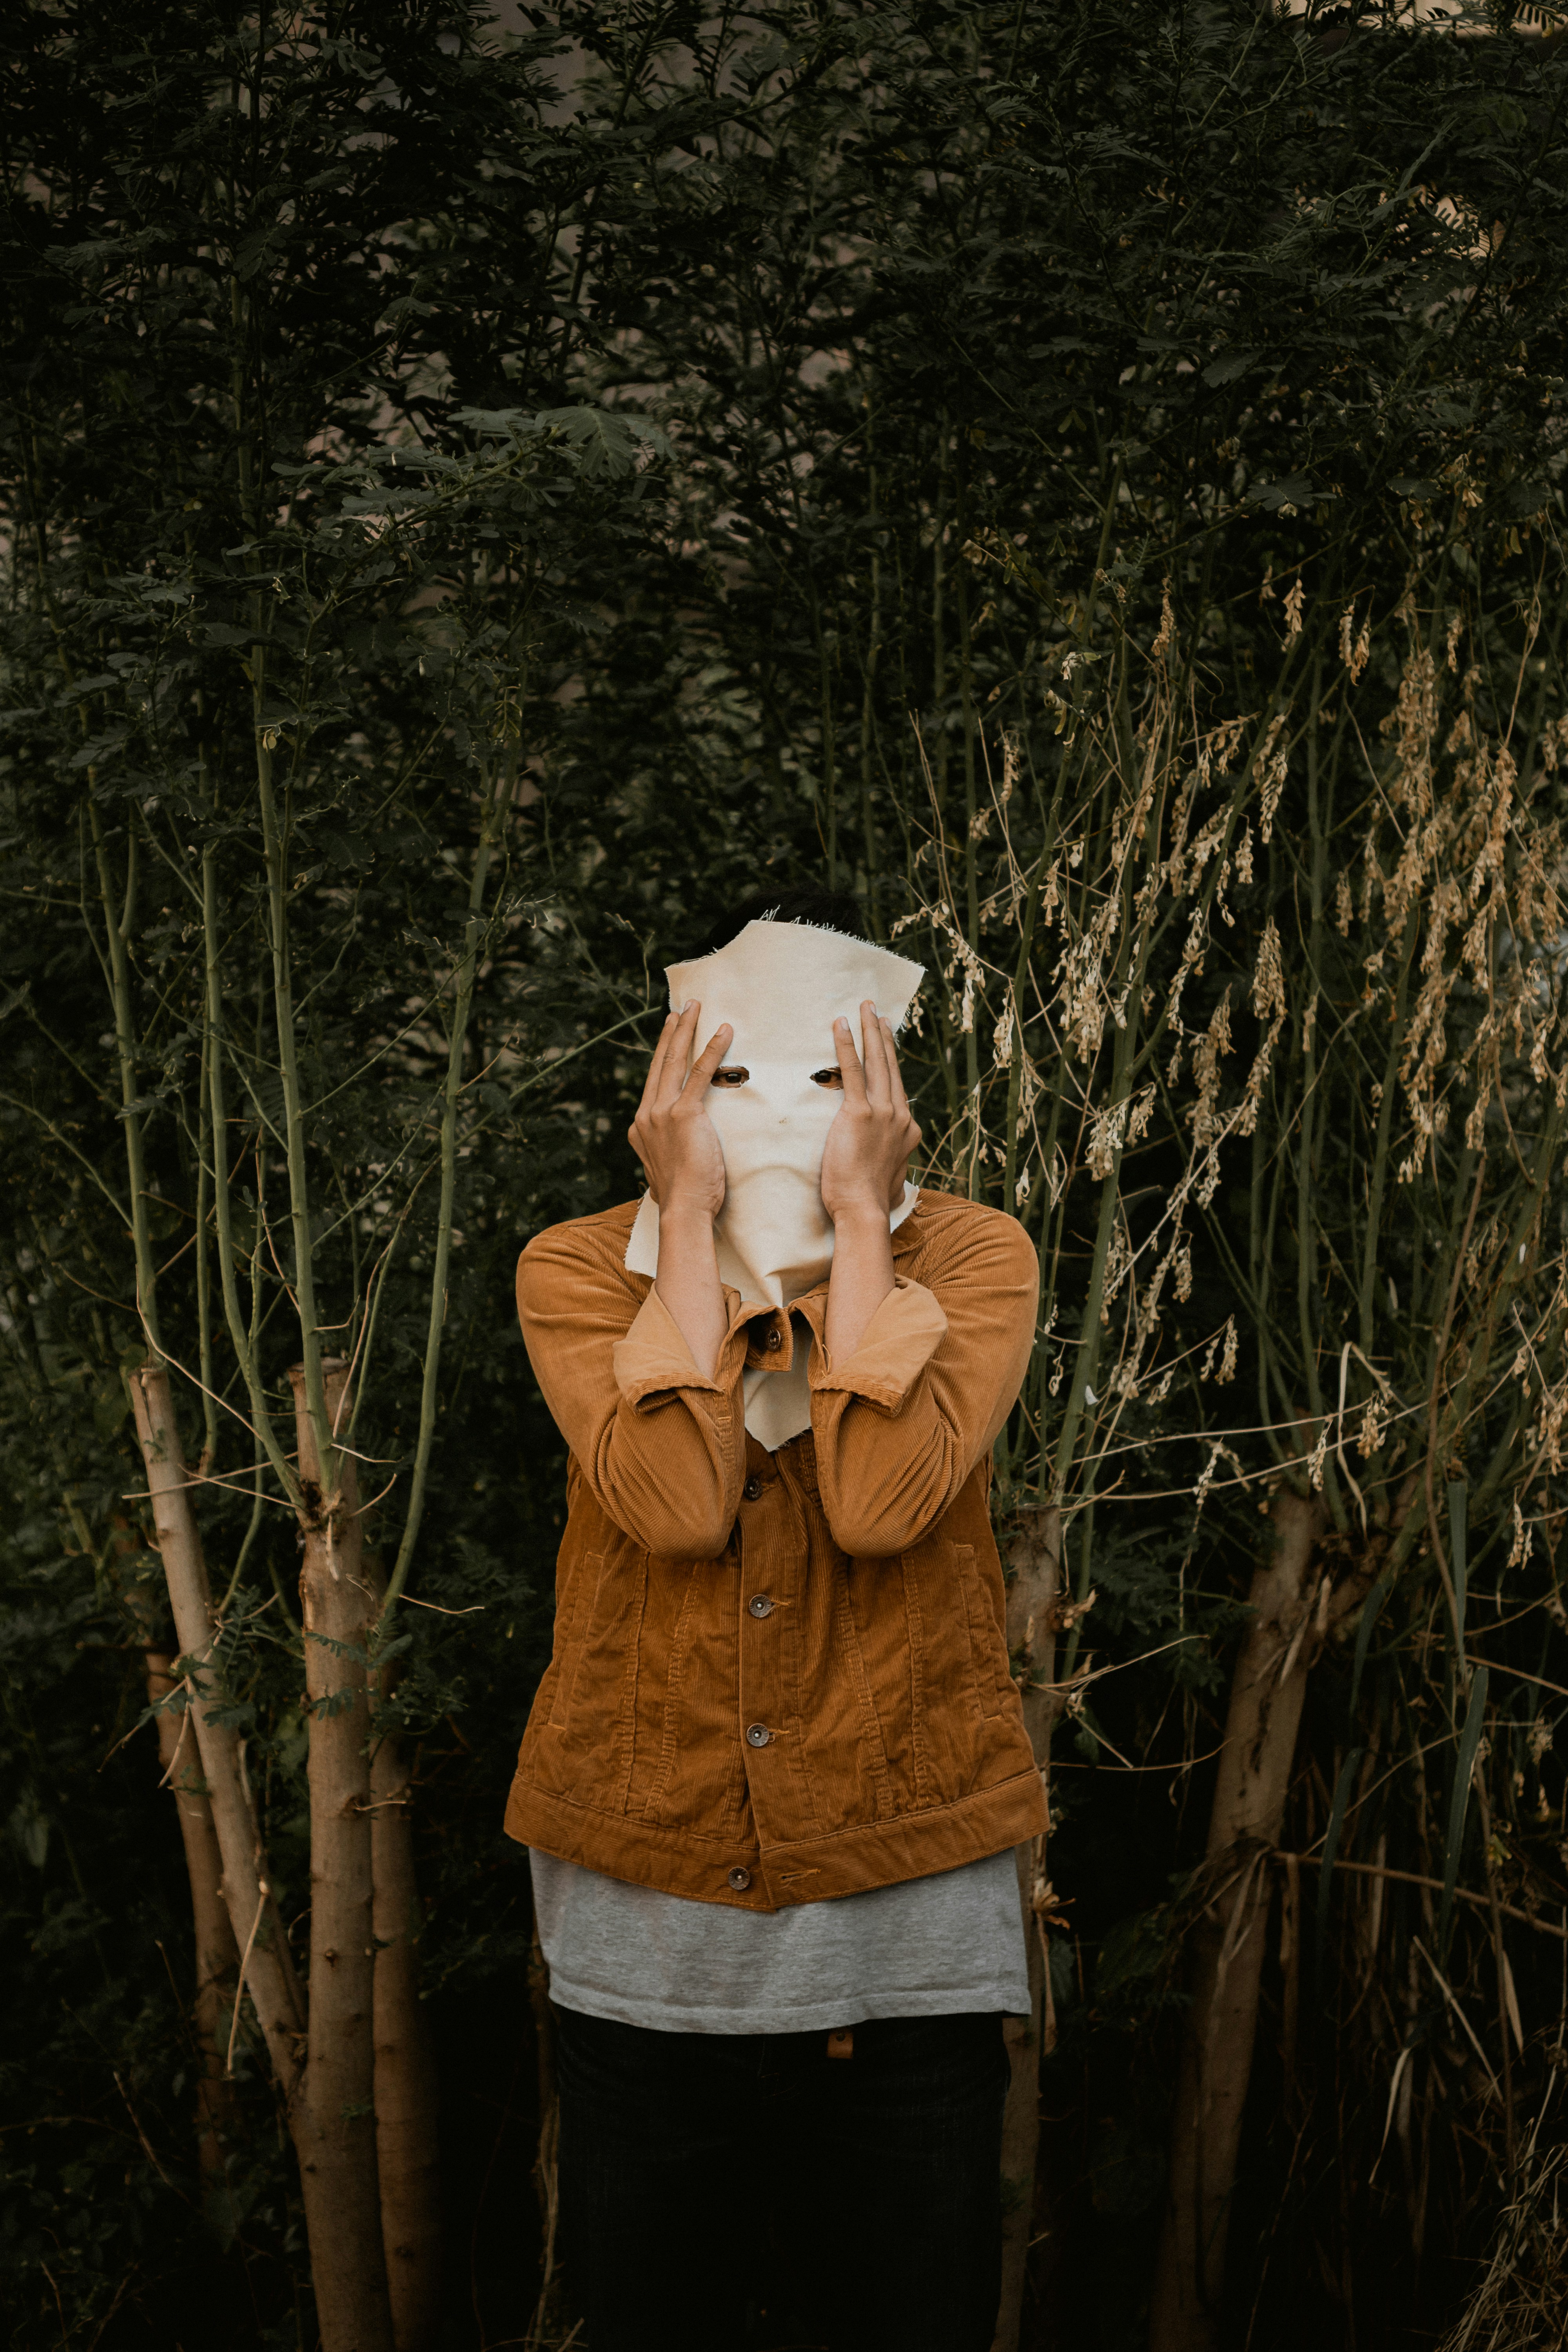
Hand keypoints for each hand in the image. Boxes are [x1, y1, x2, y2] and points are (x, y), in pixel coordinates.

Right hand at [628, 1002, 731, 1221]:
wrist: (684, 1210)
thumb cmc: (683, 1197)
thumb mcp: (665, 1172)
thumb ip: (667, 1155)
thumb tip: (670, 1159)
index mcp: (641, 1126)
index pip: (654, 1081)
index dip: (661, 1054)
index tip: (669, 1034)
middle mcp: (647, 1115)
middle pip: (660, 1064)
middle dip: (671, 1033)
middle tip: (681, 1009)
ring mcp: (662, 1113)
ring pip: (675, 1061)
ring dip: (686, 1030)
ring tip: (694, 1007)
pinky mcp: (684, 1114)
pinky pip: (700, 1074)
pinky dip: (712, 1049)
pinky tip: (724, 1031)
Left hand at [819, 1001, 921, 1225]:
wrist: (864, 1210)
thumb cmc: (870, 1203)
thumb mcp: (892, 1185)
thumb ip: (894, 1174)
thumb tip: (898, 1184)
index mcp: (907, 1129)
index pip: (897, 1089)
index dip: (892, 1062)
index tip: (886, 1043)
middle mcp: (900, 1116)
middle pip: (891, 1067)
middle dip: (883, 1036)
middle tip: (877, 1012)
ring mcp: (883, 1112)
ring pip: (877, 1062)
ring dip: (871, 1031)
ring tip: (866, 1008)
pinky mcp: (859, 1113)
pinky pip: (852, 1071)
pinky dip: (846, 1045)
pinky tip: (841, 1025)